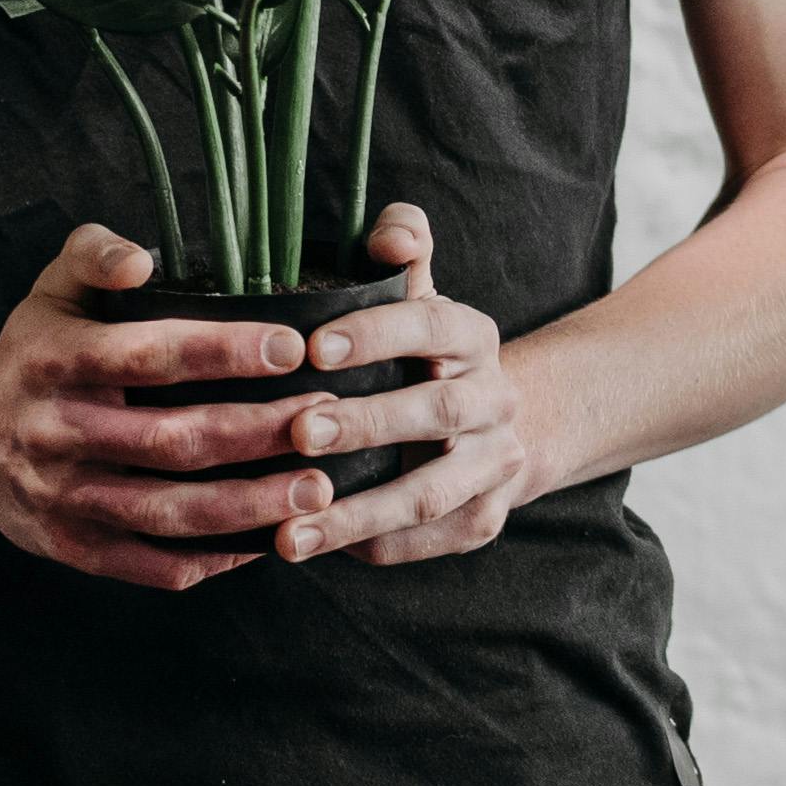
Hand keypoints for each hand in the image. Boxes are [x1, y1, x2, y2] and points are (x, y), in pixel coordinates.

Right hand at [0, 225, 335, 590]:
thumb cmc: (35, 350)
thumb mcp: (51, 288)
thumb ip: (94, 255)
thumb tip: (141, 258)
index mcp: (54, 361)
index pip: (146, 354)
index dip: (221, 352)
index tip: (293, 347)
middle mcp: (53, 433)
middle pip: (167, 440)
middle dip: (255, 434)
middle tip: (326, 422)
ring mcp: (59, 498)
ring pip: (164, 512)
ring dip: (246, 507)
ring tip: (315, 491)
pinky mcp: (68, 547)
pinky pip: (145, 564)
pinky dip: (208, 560)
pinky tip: (266, 541)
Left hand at [269, 202, 542, 566]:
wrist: (495, 429)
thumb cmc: (419, 355)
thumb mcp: (415, 296)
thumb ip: (402, 250)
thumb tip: (391, 237)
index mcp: (473, 336)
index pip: (433, 324)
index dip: (378, 333)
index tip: (314, 347)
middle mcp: (495, 399)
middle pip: (437, 410)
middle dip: (366, 424)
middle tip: (297, 434)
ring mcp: (495, 464)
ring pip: (431, 492)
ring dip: (359, 513)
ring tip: (290, 534)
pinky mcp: (483, 519)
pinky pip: (426, 538)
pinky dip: (373, 546)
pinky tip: (316, 547)